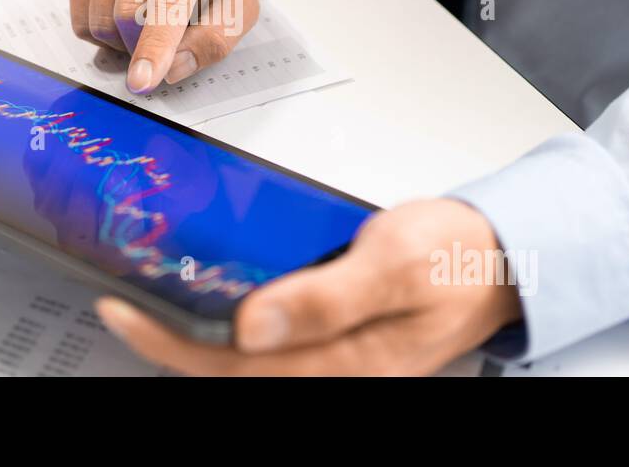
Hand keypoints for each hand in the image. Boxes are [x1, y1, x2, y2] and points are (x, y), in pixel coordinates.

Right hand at [67, 0, 258, 92]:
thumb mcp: (238, 3)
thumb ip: (216, 39)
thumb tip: (172, 68)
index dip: (155, 46)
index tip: (142, 80)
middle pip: (127, 12)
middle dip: (144, 45)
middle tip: (166, 40)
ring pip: (101, 16)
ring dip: (123, 41)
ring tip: (148, 21)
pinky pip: (80, 14)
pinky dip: (102, 31)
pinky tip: (123, 14)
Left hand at [95, 199, 522, 375]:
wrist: (506, 258)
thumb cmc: (459, 254)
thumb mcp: (393, 260)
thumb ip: (323, 297)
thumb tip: (250, 326)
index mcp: (347, 363)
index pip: (234, 367)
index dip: (169, 344)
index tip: (122, 310)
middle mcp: (336, 374)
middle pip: (232, 374)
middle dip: (170, 345)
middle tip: (122, 304)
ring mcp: (337, 363)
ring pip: (248, 365)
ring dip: (196, 340)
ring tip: (151, 302)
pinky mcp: (338, 346)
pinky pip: (273, 349)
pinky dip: (232, 329)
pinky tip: (211, 303)